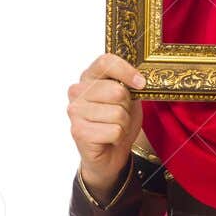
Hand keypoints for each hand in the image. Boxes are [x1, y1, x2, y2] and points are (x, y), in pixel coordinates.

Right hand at [68, 53, 145, 198]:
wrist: (110, 153)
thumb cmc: (119, 121)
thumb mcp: (129, 98)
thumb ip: (130, 85)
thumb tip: (141, 79)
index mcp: (89, 77)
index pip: (106, 61)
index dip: (127, 71)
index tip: (141, 83)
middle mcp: (77, 91)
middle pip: (117, 91)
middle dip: (127, 107)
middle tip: (121, 115)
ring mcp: (75, 111)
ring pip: (118, 113)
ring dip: (124, 124)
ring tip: (115, 127)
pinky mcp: (78, 131)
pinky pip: (114, 130)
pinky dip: (119, 137)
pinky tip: (109, 138)